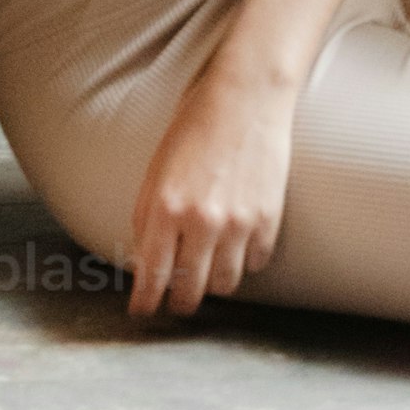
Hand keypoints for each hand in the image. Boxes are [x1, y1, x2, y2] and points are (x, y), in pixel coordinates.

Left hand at [126, 58, 295, 318]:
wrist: (245, 98)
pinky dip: (245, 259)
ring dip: (213, 282)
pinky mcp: (268, 220)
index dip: (145, 300)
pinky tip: (238, 243)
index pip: (151, 274)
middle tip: (177, 301)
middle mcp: (200, 222)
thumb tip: (144, 260)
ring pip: (224, 284)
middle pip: (190, 290)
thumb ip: (147, 217)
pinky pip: (254, 263)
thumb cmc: (193, 128)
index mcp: (164, 208)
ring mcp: (237, 224)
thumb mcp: (156, 170)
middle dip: (181, 301)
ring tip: (208, 270)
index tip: (141, 311)